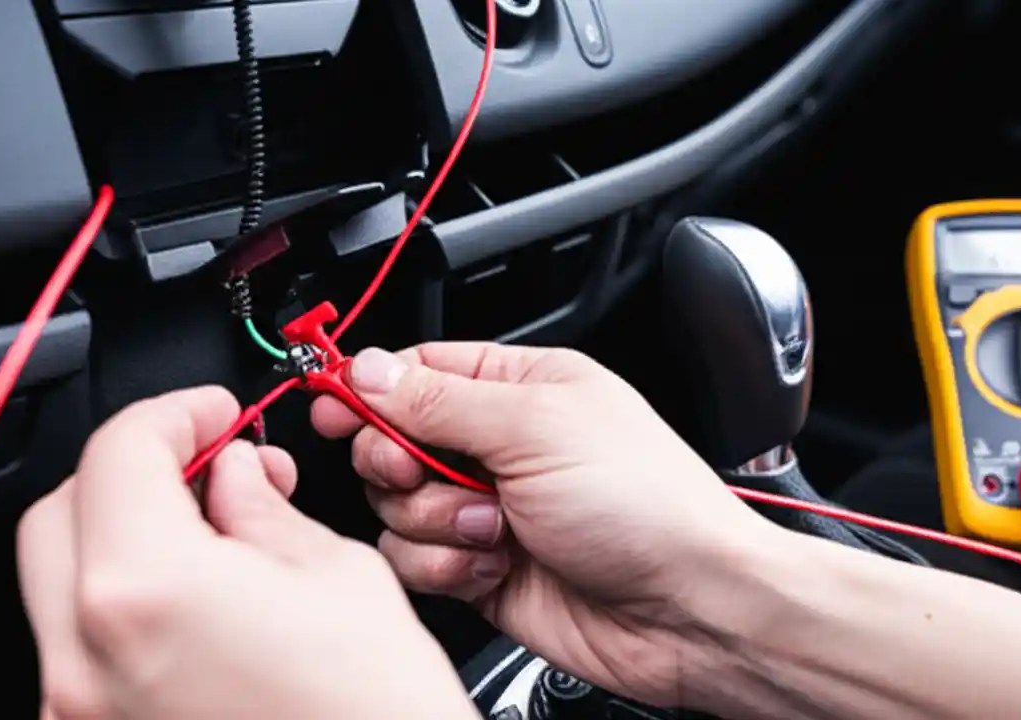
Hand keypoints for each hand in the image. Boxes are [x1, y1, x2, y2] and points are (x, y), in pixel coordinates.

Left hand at [17, 387, 477, 719]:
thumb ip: (259, 508)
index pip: (120, 452)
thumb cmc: (376, 719)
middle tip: (211, 461)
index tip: (214, 414)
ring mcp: (80, 711)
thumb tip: (232, 473)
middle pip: (64, 509)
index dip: (175, 413)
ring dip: (126, 532)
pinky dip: (126, 599)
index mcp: (147, 592)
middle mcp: (87, 660)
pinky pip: (81, 643)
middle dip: (136, 468)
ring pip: (63, 579)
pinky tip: (198, 596)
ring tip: (214, 533)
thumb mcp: (335, 575)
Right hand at [312, 344, 777, 707]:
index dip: (366, 387)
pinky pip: (415, 558)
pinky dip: (445, 565)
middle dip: (401, 461)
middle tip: (430, 470)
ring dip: (436, 519)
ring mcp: (486, 507)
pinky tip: (496, 563)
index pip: (415, 370)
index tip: (332, 406)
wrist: (688, 611)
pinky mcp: (479, 566)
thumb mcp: (535, 427)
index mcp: (519, 386)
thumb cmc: (647, 506)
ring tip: (496, 526)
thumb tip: (367, 369)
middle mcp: (498, 444)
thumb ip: (439, 399)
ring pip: (395, 505)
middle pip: (390, 438)